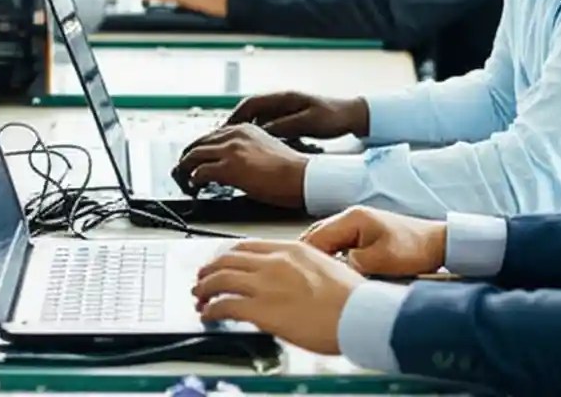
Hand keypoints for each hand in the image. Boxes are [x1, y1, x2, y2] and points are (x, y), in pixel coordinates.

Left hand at [173, 124, 309, 208]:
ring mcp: (230, 150)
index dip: (199, 150)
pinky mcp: (229, 168)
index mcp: (244, 128)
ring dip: (185, 170)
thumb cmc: (289, 169)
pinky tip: (196, 187)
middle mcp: (234, 134)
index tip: (195, 160)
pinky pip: (199, 172)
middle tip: (183, 171)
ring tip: (185, 182)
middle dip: (186, 159)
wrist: (301, 176)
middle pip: (197, 143)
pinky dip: (193, 181)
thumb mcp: (263, 148)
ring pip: (193, 155)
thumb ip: (243, 150)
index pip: (210, 136)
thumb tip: (227, 164)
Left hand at [193, 240, 362, 354]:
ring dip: (204, 289)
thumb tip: (289, 279)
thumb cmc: (351, 298)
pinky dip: (210, 310)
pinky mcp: (261, 310)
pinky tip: (209, 315)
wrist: (360, 313)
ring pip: (219, 279)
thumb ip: (300, 268)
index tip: (222, 262)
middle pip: (227, 259)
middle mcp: (274, 262)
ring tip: (200, 296)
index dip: (228, 255)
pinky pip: (224, 305)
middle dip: (209, 270)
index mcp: (291, 249)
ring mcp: (266, 284)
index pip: (247, 246)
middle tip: (203, 279)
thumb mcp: (324, 267)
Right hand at [226, 91, 368, 138]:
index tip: (224, 129)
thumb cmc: (334, 115)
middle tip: (223, 141)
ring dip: (247, 132)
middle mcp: (282, 102)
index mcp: (284, 97)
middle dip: (236, 125)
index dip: (235, 116)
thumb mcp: (308, 121)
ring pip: (259, 120)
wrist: (352, 115)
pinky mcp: (291, 120)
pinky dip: (260, 136)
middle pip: (250, 111)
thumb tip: (263, 131)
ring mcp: (286, 110)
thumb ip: (285, 125)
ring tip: (236, 147)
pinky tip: (257, 149)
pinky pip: (269, 127)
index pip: (251, 103)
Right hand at [301, 206, 447, 276]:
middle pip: (316, 236)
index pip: (315, 237)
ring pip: (327, 242)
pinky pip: (339, 246)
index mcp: (353, 218)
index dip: (305, 259)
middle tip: (302, 280)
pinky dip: (333, 258)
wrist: (439, 245)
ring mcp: (358, 225)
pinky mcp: (364, 235)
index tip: (300, 277)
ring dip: (321, 259)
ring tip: (315, 279)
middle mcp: (352, 217)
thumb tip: (333, 271)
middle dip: (308, 258)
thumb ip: (352, 264)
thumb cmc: (415, 249)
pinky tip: (334, 274)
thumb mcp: (381, 260)